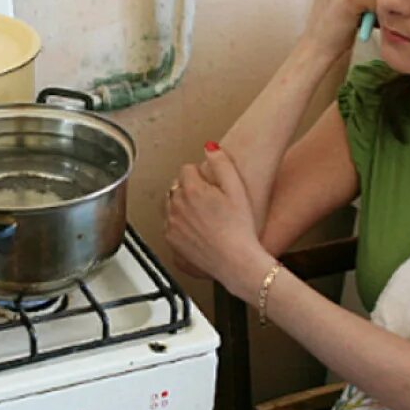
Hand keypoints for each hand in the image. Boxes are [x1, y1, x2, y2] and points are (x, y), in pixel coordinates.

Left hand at [164, 145, 267, 296]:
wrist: (235, 261)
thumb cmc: (239, 228)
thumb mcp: (237, 189)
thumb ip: (222, 163)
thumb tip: (210, 147)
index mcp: (192, 190)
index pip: (186, 169)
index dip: (200, 175)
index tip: (210, 184)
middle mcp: (177, 205)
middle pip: (176, 185)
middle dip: (189, 188)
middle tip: (208, 200)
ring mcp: (172, 223)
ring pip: (170, 204)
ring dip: (181, 204)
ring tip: (202, 214)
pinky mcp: (171, 239)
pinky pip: (169, 223)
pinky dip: (178, 222)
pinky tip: (196, 228)